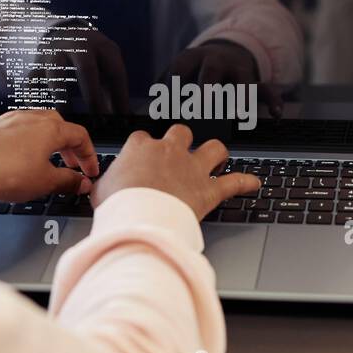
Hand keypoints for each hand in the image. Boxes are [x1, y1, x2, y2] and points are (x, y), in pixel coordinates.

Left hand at [0, 110, 98, 202]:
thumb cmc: (6, 171)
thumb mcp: (45, 182)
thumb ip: (68, 181)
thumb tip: (81, 183)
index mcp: (51, 128)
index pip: (80, 136)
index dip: (89, 155)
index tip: (89, 171)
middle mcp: (32, 118)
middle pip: (60, 128)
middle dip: (69, 148)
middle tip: (71, 167)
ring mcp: (11, 120)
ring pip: (38, 128)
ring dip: (48, 145)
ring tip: (47, 164)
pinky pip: (20, 132)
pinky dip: (29, 143)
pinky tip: (22, 160)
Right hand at [30, 25, 130, 115]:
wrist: (61, 32)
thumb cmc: (90, 56)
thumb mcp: (106, 63)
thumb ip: (114, 88)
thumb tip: (126, 116)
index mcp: (102, 46)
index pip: (115, 72)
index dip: (119, 97)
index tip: (122, 118)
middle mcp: (78, 45)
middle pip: (86, 69)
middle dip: (92, 98)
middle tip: (98, 121)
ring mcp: (55, 52)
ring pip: (56, 74)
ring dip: (62, 99)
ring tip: (68, 121)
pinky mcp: (38, 64)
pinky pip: (33, 82)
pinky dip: (36, 99)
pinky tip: (42, 115)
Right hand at [92, 124, 260, 218]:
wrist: (139, 219)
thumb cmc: (119, 206)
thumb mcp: (100, 191)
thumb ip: (105, 184)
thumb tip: (98, 188)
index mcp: (141, 148)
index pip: (143, 139)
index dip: (144, 148)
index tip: (142, 159)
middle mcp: (169, 152)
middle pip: (181, 133)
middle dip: (182, 141)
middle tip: (179, 153)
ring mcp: (192, 168)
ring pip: (214, 148)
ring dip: (217, 154)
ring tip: (217, 160)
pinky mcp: (208, 190)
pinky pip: (234, 182)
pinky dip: (245, 182)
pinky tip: (253, 182)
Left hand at [164, 40, 284, 116]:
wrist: (223, 50)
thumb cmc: (193, 71)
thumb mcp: (176, 73)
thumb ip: (163, 92)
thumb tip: (151, 117)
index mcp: (190, 58)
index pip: (179, 70)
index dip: (172, 87)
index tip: (167, 108)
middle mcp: (214, 61)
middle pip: (211, 72)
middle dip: (206, 89)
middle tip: (202, 109)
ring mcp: (236, 69)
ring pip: (242, 80)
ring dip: (241, 97)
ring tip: (240, 116)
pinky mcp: (253, 79)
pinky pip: (267, 88)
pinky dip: (273, 100)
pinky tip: (276, 114)